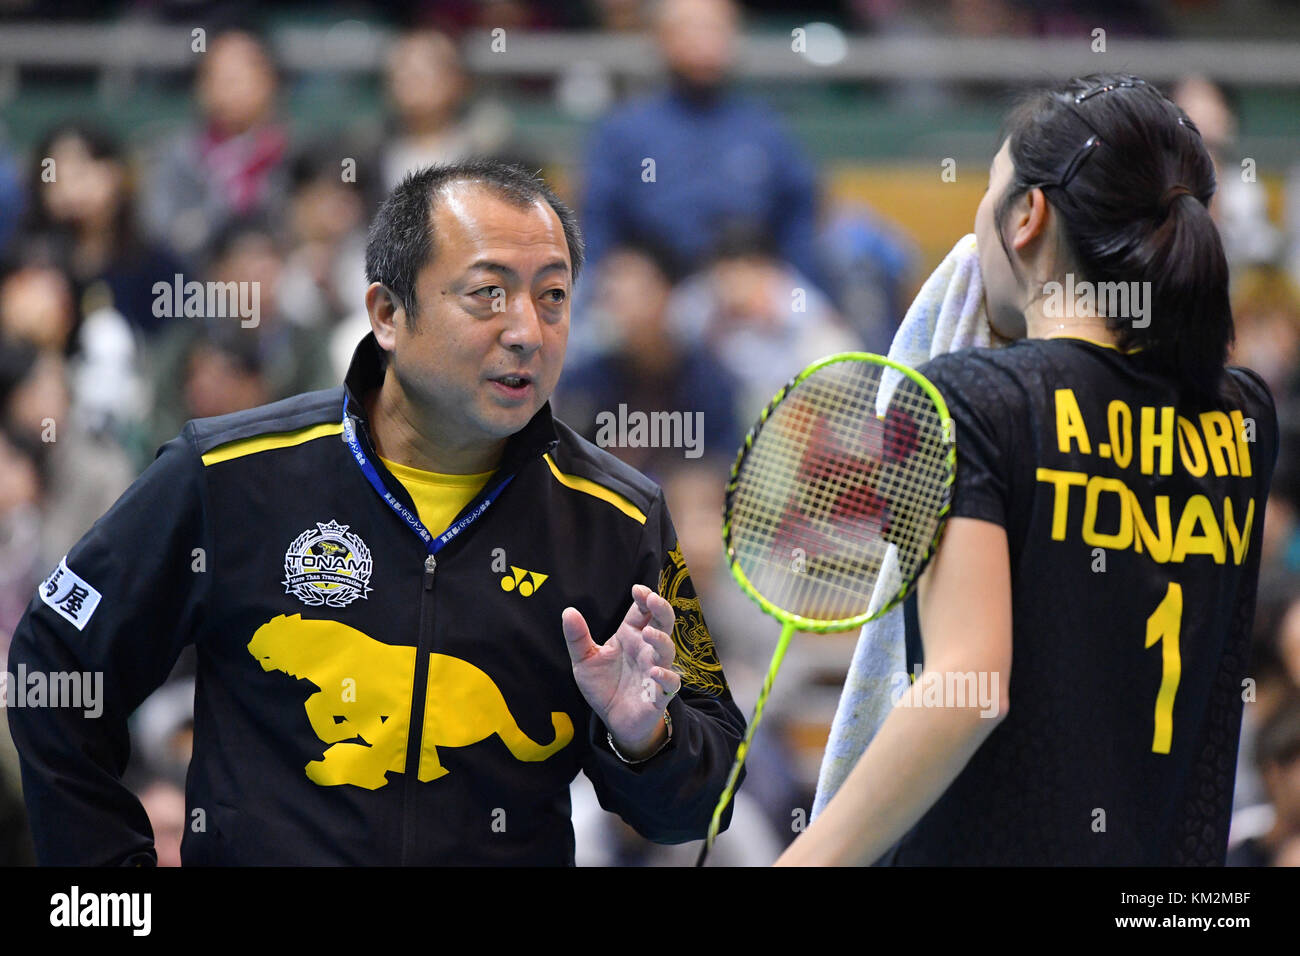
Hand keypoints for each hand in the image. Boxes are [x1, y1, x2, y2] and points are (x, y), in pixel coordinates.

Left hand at [563, 584, 681, 757]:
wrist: (614, 720)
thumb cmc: (604, 686)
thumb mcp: (584, 660)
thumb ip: (577, 637)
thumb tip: (568, 611)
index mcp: (631, 636)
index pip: (642, 611)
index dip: (644, 598)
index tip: (638, 590)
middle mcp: (646, 649)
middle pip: (662, 623)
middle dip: (661, 609)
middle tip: (653, 599)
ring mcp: (655, 670)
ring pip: (667, 650)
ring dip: (661, 640)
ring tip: (648, 633)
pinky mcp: (659, 694)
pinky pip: (671, 683)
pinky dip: (666, 677)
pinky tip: (655, 672)